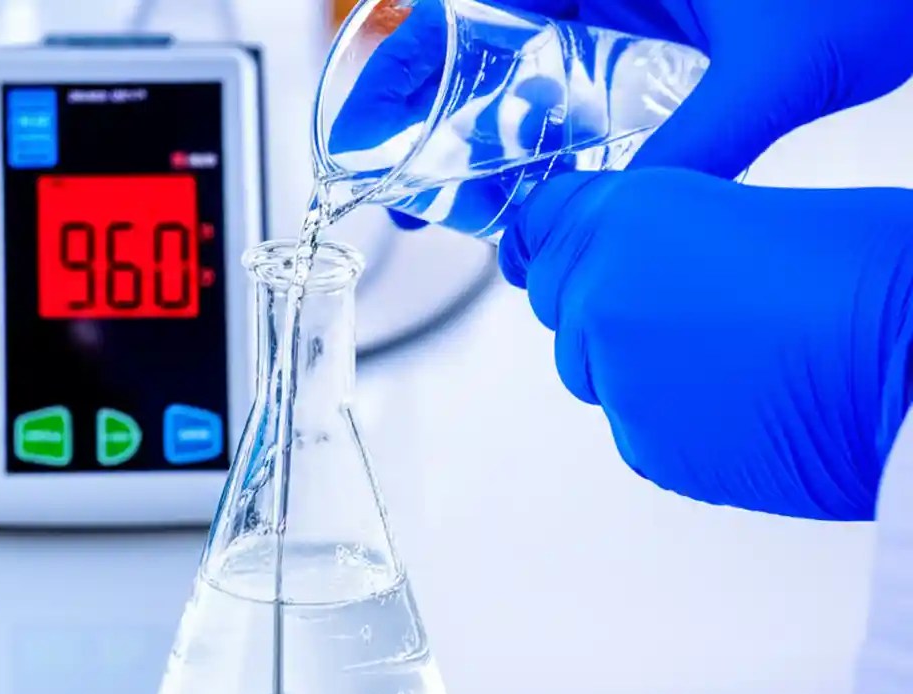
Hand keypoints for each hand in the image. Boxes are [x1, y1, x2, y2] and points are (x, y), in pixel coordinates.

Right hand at [331, 0, 912, 228]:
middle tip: (405, 191)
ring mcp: (622, 14)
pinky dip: (540, 140)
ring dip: (479, 139)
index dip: (398, 62)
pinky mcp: (648, 43)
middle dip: (425, 117)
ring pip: (515, 74)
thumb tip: (628, 221)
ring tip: (456, 207)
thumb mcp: (777, 67)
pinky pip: (568, 93)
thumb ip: (702, 142)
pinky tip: (534, 192)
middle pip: (473, 44)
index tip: (368, 127)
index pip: (463, 3)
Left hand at [498, 169, 912, 519]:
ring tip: (729, 357)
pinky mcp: (645, 448)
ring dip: (636, 361)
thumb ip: (667, 233)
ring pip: (593, 368)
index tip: (587, 247)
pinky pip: (635, 427)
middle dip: (605, 299)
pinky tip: (740, 405)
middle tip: (686, 306)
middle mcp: (598, 294)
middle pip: (560, 299)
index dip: (570, 235)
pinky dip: (670, 419)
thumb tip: (648, 259)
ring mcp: (615, 377)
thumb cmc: (875, 273)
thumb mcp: (750, 210)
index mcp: (624, 215)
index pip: (544, 221)